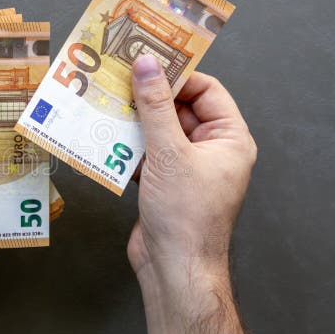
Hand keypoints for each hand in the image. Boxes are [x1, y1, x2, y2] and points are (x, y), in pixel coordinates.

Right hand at [128, 55, 256, 291]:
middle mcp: (212, 151)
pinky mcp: (166, 184)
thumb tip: (147, 65)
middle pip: (180, 109)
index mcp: (229, 139)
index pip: (207, 90)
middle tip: (118, 79)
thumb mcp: (169, 153)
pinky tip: (105, 138)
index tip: (146, 63)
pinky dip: (128, 147)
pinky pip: (148, 155)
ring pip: (160, 132)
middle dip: (150, 98)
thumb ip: (156, 106)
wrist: (175, 270)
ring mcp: (188, 169)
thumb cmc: (185, 215)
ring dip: (135, 122)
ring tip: (105, 104)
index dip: (178, 74)